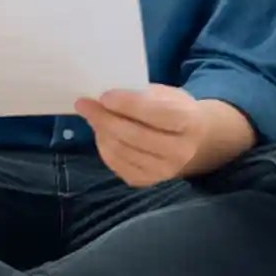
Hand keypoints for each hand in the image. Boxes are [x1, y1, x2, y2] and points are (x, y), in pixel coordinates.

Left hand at [75, 85, 206, 187]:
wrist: (192, 139)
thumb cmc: (173, 109)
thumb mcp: (165, 94)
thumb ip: (140, 95)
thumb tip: (104, 98)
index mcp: (189, 122)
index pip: (157, 114)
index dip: (128, 105)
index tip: (104, 96)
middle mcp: (180, 151)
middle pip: (135, 135)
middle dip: (105, 119)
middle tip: (83, 104)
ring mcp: (164, 171)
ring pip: (122, 151)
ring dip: (101, 132)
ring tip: (92, 117)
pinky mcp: (148, 181)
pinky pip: (117, 165)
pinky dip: (104, 147)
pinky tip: (102, 134)